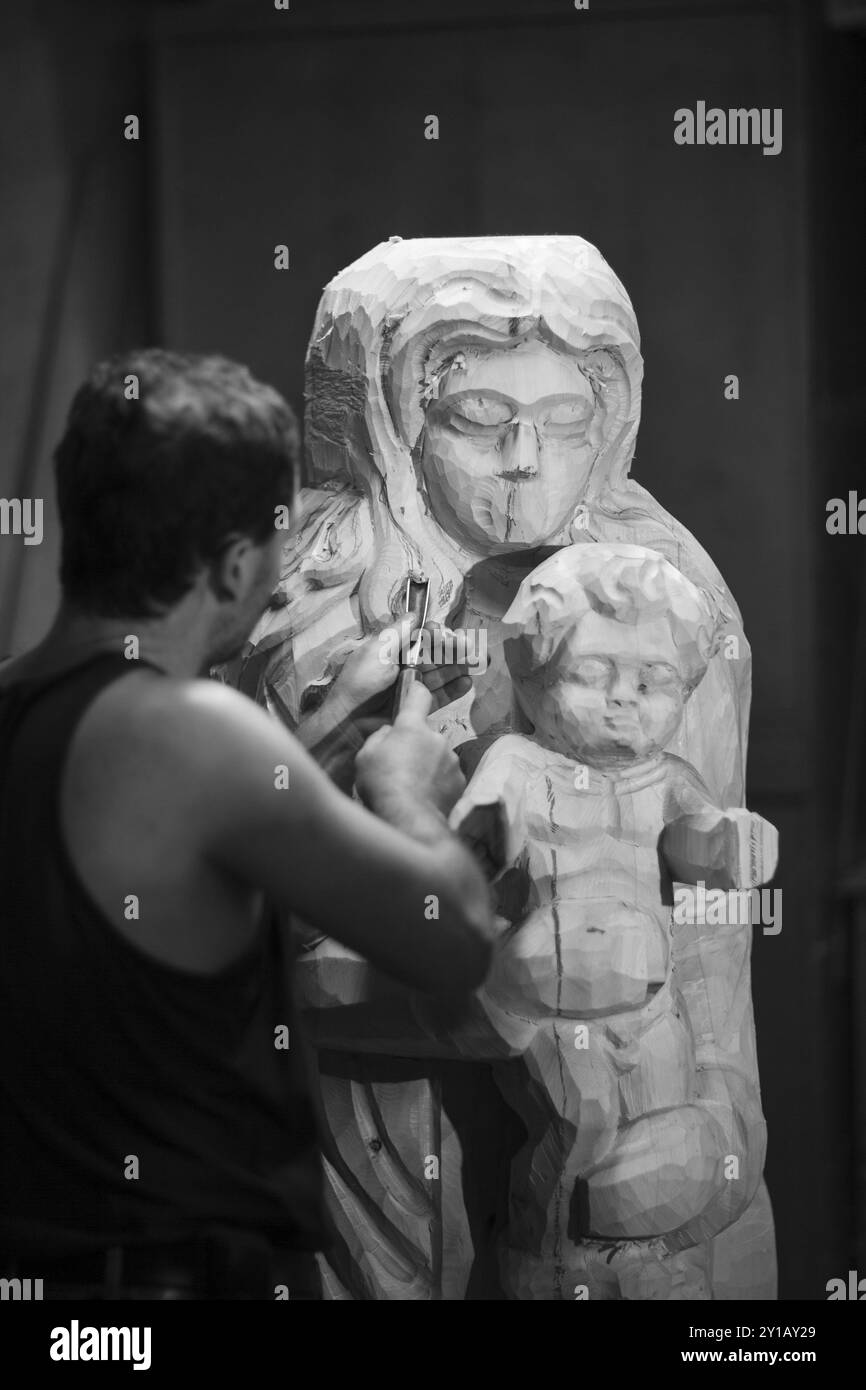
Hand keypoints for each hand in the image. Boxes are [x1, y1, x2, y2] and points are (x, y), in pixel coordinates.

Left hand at [321, 618, 473, 741]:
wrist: (350, 723)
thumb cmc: (361, 683)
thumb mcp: (376, 651)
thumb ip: (397, 633)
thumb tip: (415, 613)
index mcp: (393, 651)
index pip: (420, 638)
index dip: (434, 633)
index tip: (442, 631)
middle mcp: (404, 667)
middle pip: (435, 655)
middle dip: (452, 649)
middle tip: (469, 646)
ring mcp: (413, 687)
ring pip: (441, 674)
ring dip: (458, 667)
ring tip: (476, 662)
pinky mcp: (418, 707)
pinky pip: (440, 696)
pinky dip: (454, 689)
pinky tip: (467, 682)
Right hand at [355, 681, 465, 819]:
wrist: (410, 818)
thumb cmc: (382, 785)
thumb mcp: (365, 756)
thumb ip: (379, 737)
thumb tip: (389, 732)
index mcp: (411, 726)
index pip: (419, 696)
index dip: (415, 691)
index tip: (414, 692)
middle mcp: (436, 737)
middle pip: (426, 732)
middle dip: (416, 742)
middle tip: (400, 763)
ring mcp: (451, 758)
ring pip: (438, 754)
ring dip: (428, 763)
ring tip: (411, 784)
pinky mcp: (459, 779)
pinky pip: (447, 774)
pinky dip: (438, 781)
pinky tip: (424, 794)